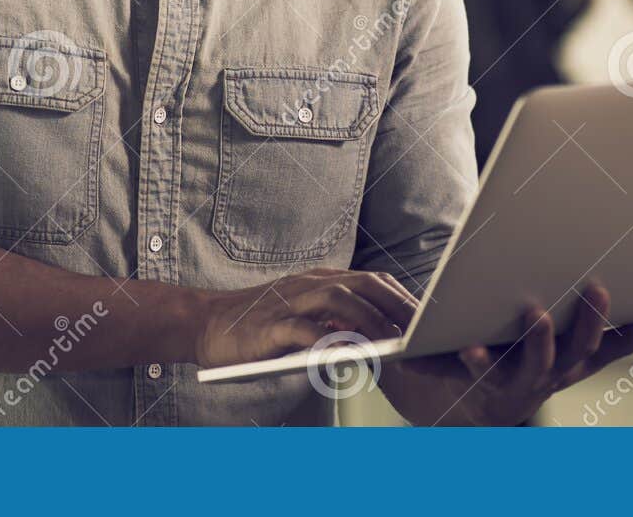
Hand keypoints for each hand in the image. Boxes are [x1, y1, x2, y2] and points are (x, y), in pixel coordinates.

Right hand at [191, 268, 416, 368]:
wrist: (206, 323)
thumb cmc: (257, 325)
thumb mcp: (301, 317)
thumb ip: (333, 321)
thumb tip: (373, 337)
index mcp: (319, 281)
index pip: (371, 280)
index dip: (401, 297)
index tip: (427, 318)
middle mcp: (307, 285)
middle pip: (362, 283)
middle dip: (395, 305)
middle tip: (420, 329)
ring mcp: (288, 302)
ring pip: (337, 299)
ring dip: (368, 319)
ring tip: (391, 342)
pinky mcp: (269, 326)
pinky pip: (302, 329)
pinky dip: (326, 339)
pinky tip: (345, 352)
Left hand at [379, 283, 632, 425]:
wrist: (483, 404)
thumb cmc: (532, 363)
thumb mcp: (571, 354)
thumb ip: (611, 338)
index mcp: (570, 362)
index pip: (604, 347)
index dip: (630, 335)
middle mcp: (549, 373)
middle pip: (575, 350)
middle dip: (589, 322)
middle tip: (597, 290)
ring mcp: (517, 379)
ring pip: (534, 364)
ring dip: (539, 341)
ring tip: (539, 315)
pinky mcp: (481, 378)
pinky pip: (478, 371)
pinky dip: (473, 360)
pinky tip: (467, 347)